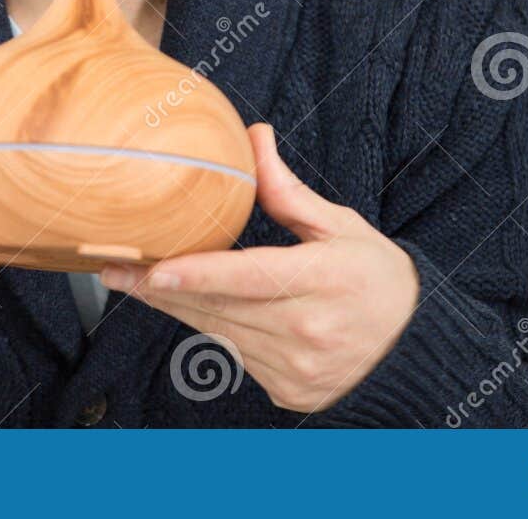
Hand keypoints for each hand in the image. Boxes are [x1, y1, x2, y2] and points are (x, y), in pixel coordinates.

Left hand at [99, 122, 418, 413]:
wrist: (414, 348)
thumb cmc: (378, 278)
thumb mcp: (341, 226)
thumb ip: (287, 190)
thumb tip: (254, 137)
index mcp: (324, 281)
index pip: (251, 278)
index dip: (199, 275)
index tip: (154, 269)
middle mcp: (309, 330)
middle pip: (218, 307)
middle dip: (160, 286)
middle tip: (113, 264)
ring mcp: (297, 367)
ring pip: (217, 332)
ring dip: (174, 305)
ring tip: (132, 278)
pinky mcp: (289, 390)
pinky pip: (233, 353)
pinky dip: (209, 327)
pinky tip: (187, 303)